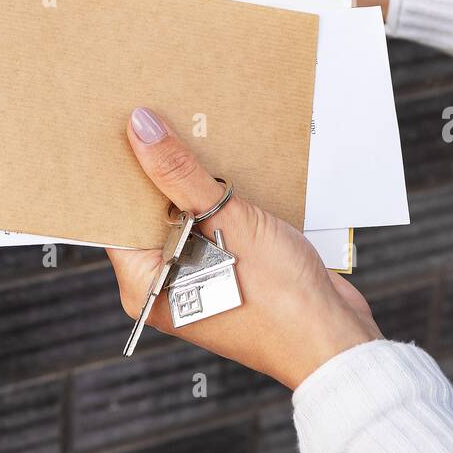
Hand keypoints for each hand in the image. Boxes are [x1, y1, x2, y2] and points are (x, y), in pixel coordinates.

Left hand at [107, 107, 380, 389]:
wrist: (336, 340)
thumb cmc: (279, 300)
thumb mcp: (225, 223)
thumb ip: (179, 174)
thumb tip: (141, 129)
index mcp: (144, 283)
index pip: (116, 213)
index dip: (121, 168)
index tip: (123, 122)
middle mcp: (165, 281)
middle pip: (151, 209)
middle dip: (161, 166)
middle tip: (164, 112)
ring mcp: (198, 275)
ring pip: (187, 212)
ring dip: (197, 177)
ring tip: (200, 128)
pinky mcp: (229, 267)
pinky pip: (215, 223)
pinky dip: (223, 196)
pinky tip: (234, 164)